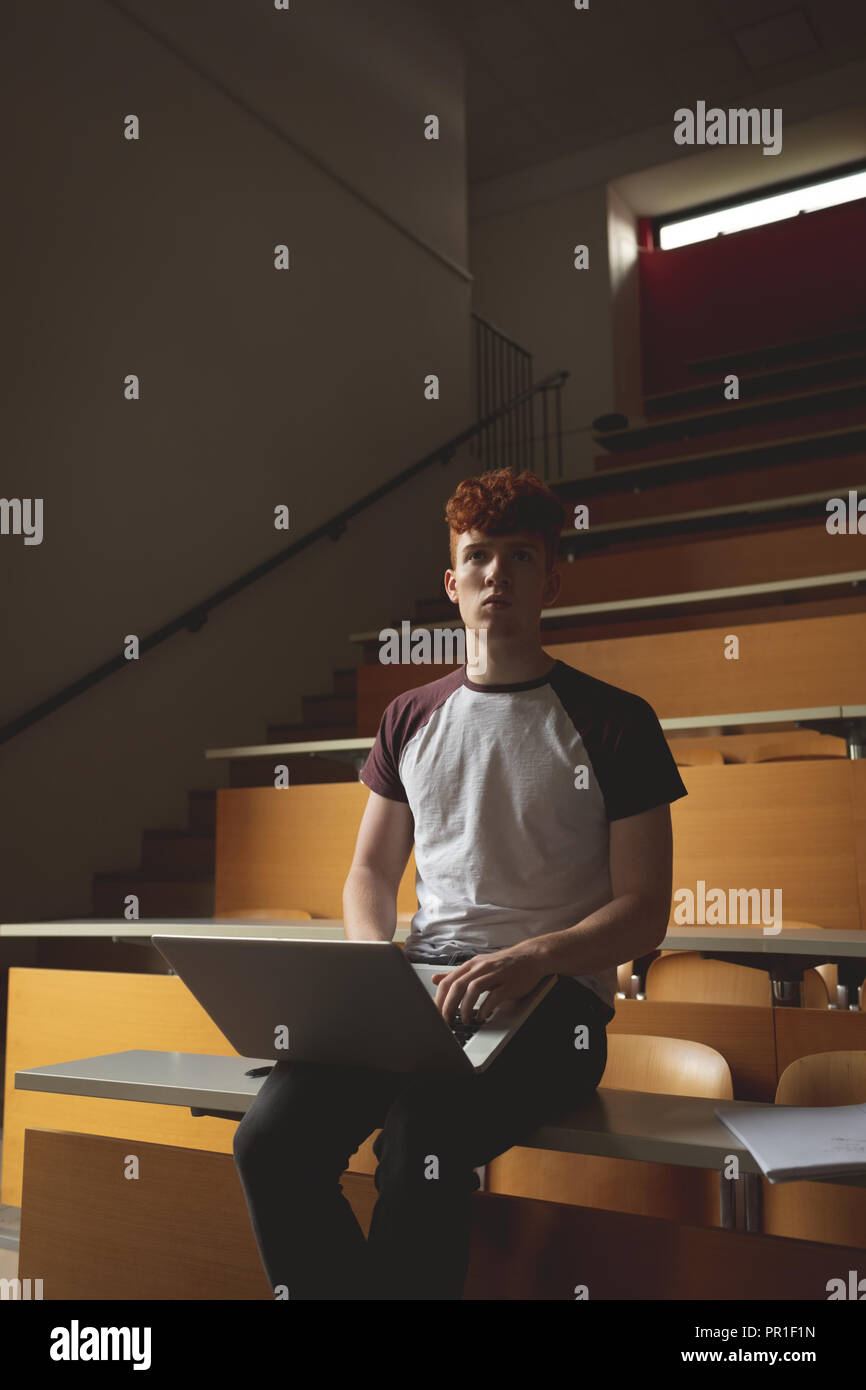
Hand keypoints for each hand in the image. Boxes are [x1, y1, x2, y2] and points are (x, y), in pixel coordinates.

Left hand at [432, 944, 551, 1025]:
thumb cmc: (503, 964)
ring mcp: (495, 974)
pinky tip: (482, 1017)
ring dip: (466, 1007)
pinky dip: (486, 1008)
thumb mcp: (477, 966)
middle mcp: (480, 968)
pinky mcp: (509, 983)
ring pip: (473, 989)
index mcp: (471, 965)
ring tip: (465, 1020)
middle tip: (445, 1021)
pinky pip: (494, 996)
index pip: (448, 981)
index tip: (435, 1014)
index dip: (439, 999)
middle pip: (457, 986)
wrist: (531, 957)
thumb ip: (456, 975)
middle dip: (448, 1006)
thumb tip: (435, 979)